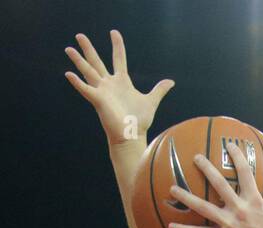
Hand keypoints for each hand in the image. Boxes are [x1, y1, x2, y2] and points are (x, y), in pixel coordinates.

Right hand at [65, 30, 173, 145]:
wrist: (132, 136)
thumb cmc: (139, 121)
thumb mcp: (151, 101)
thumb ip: (159, 90)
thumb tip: (171, 82)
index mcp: (121, 82)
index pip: (118, 58)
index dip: (117, 45)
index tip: (114, 32)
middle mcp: (109, 84)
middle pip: (96, 62)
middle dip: (88, 48)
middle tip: (79, 35)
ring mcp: (102, 91)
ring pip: (88, 71)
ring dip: (78, 60)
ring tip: (68, 48)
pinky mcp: (98, 100)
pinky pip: (86, 89)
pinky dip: (77, 83)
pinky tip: (69, 74)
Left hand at [166, 145, 262, 227]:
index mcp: (255, 201)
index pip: (245, 172)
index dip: (237, 156)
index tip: (229, 145)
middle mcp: (240, 210)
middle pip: (219, 184)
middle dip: (206, 168)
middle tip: (196, 158)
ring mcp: (229, 224)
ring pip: (203, 207)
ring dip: (186, 197)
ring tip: (172, 188)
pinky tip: (172, 226)